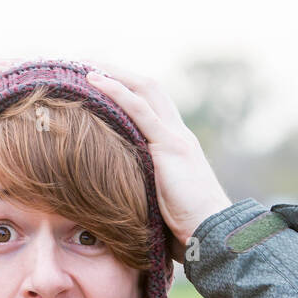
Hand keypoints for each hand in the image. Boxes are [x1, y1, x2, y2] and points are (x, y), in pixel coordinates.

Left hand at [84, 62, 232, 262]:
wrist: (211, 233)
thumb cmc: (187, 227)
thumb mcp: (160, 201)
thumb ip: (145, 188)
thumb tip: (120, 198)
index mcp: (177, 145)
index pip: (152, 106)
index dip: (129, 91)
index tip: (103, 82)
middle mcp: (178, 134)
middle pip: (149, 89)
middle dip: (120, 74)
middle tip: (89, 65)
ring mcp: (176, 137)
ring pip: (145, 91)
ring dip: (115, 75)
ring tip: (86, 66)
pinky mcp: (170, 146)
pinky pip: (140, 110)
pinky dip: (117, 91)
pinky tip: (96, 81)